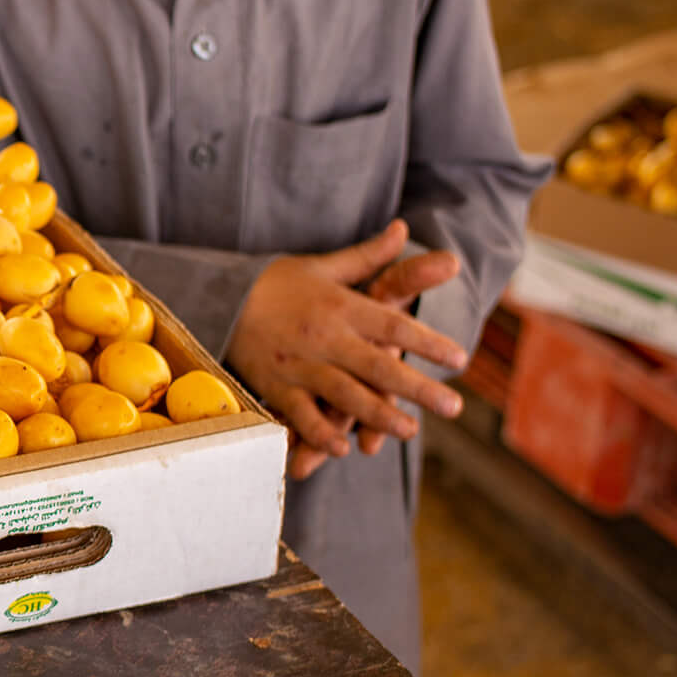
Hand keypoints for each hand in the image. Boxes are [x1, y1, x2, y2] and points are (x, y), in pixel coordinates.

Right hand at [229, 220, 470, 461]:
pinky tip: (342, 448)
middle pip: (378, 365)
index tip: (460, 358)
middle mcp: (324, 337)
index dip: (428, 341)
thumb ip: (369, 255)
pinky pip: (299, 413)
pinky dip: (318, 432)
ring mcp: (299, 364)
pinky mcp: (275, 385)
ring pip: (345, 394)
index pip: (393, 325)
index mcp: (341, 307)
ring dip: (378, 415)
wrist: (217, 298)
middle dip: (417, 388)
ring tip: (409, 431)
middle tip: (453, 407)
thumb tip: (403, 229)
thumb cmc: (276, 283)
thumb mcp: (323, 266)